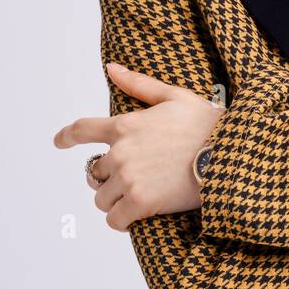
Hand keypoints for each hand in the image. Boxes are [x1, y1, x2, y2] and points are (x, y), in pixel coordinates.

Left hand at [53, 62, 224, 230]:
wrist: (228, 155)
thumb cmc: (207, 124)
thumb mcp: (175, 96)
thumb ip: (138, 84)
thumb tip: (111, 68)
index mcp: (125, 125)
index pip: (82, 130)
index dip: (66, 136)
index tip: (59, 142)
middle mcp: (120, 153)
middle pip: (94, 171)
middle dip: (109, 176)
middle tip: (134, 178)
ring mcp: (128, 179)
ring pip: (101, 197)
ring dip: (114, 199)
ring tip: (136, 198)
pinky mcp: (140, 204)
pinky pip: (114, 219)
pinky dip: (121, 220)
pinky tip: (133, 217)